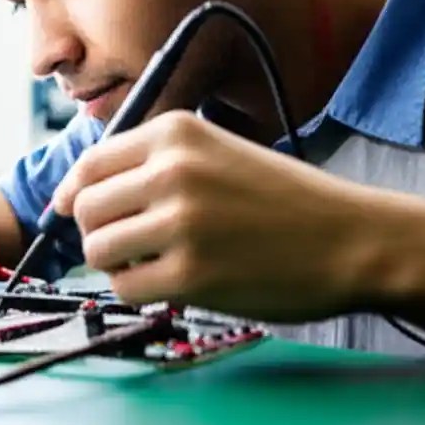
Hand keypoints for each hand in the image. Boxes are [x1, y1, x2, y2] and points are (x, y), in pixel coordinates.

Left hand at [52, 110, 369, 321]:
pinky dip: (138, 290)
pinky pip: (124, 288)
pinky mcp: (190, 275)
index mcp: (176, 134)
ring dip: (117, 263)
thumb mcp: (217, 153)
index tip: (72, 212)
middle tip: (129, 244)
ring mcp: (180, 224)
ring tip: (154, 262)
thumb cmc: (284, 200)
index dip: (73, 194)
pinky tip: (170, 283)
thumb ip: (151, 165)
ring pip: (97, 250)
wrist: (354, 239)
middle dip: (97, 231)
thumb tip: (71, 197)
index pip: (88, 164)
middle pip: (85, 209)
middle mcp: (172, 171)